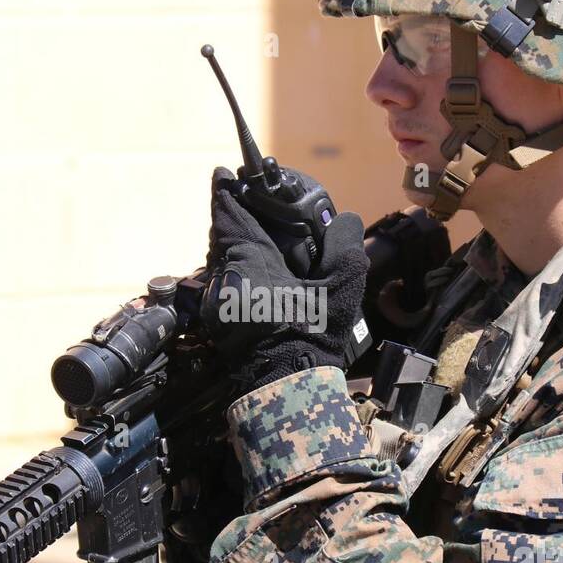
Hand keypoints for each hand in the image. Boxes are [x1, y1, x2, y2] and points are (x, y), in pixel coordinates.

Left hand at [201, 167, 366, 392]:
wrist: (289, 388)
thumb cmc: (313, 336)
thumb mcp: (342, 286)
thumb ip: (344, 245)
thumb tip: (345, 219)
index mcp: (250, 263)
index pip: (230, 216)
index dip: (226, 193)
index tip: (223, 174)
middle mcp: (226, 279)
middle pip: (221, 236)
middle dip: (233, 218)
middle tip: (247, 201)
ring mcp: (218, 303)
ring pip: (221, 261)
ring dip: (235, 245)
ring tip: (256, 236)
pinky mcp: (219, 321)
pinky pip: (224, 282)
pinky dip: (237, 270)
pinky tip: (259, 274)